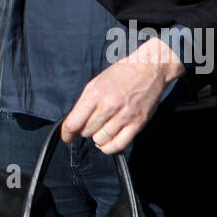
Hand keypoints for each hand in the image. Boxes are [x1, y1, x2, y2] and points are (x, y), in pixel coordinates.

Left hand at [61, 36, 185, 153]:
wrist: (149, 68)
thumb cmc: (121, 74)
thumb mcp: (97, 82)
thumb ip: (84, 103)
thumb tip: (74, 122)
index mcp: (95, 94)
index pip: (74, 122)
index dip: (67, 133)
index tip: (66, 136)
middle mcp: (109, 106)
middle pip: (87, 132)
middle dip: (84, 131)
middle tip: (90, 124)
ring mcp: (124, 116)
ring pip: (101, 140)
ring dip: (97, 138)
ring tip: (100, 130)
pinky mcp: (137, 123)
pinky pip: (118, 145)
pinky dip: (109, 148)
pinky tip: (107, 141)